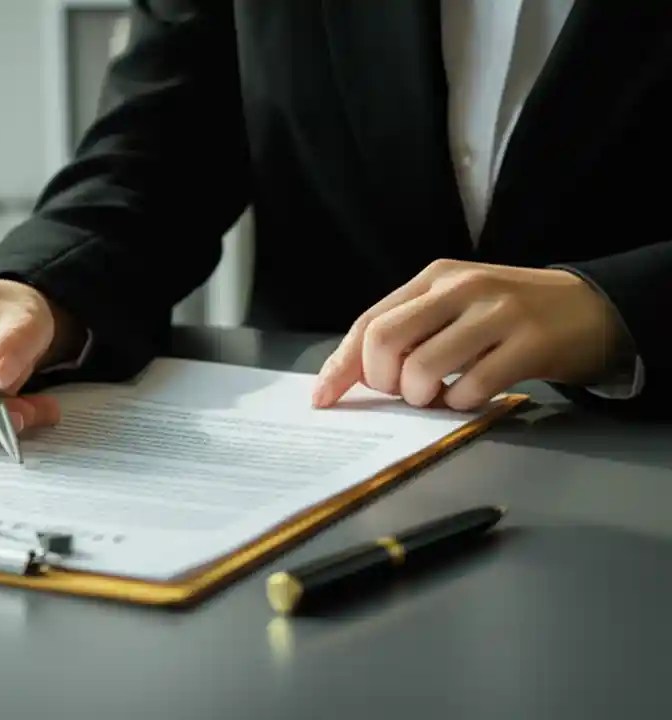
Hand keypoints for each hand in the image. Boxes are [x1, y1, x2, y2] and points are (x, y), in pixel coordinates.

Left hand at [311, 259, 626, 410]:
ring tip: (437, 396)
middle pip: (386, 341)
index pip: (369, 321)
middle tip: (401, 392)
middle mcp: (462, 287)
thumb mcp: (456, 307)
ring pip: (423, 367)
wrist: (592, 308)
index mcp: (435, 277)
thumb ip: (410, 331)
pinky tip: (468, 397)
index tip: (323, 398)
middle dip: (382, 381)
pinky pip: (471, 387)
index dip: (341, 365)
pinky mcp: (530, 343)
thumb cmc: (510, 316)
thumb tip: (352, 375)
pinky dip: (459, 404)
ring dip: (421, 398)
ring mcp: (497, 313)